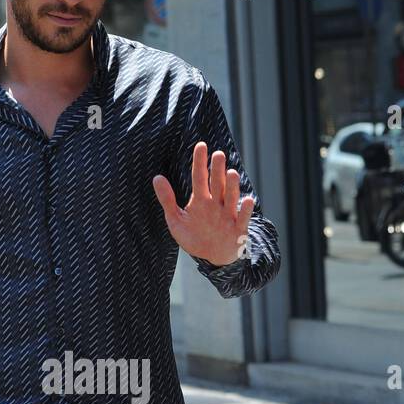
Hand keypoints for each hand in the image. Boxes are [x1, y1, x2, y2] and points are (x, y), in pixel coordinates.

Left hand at [152, 144, 255, 265]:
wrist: (212, 258)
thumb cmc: (194, 237)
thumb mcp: (176, 220)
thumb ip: (167, 200)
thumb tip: (157, 177)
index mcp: (201, 200)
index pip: (200, 177)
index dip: (200, 162)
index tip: (201, 145)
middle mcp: (216, 204)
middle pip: (217, 184)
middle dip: (218, 170)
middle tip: (218, 154)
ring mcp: (228, 216)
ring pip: (231, 198)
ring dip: (232, 186)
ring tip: (231, 173)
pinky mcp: (238, 230)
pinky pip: (243, 218)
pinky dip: (245, 210)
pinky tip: (247, 200)